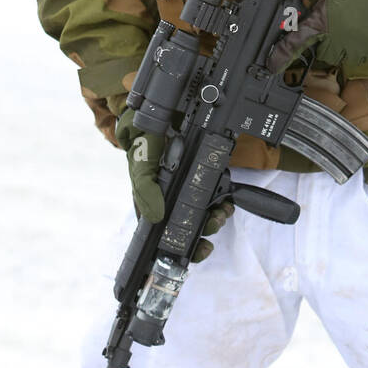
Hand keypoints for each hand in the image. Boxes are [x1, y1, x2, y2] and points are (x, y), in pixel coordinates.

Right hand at [114, 106, 233, 259]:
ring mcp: (188, 188)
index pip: (162, 234)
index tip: (192, 255)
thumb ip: (145, 187)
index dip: (177, 248)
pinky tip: (226, 201)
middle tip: (210, 236)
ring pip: (203, 215)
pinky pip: (216, 195)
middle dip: (201, 236)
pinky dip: (223, 201)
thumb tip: (155, 216)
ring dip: (215, 219)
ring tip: (221, 215)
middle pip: (187, 228)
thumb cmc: (144, 141)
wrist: (161, 112)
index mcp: (151, 202)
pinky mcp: (205, 177)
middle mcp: (170, 199)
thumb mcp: (141, 162)